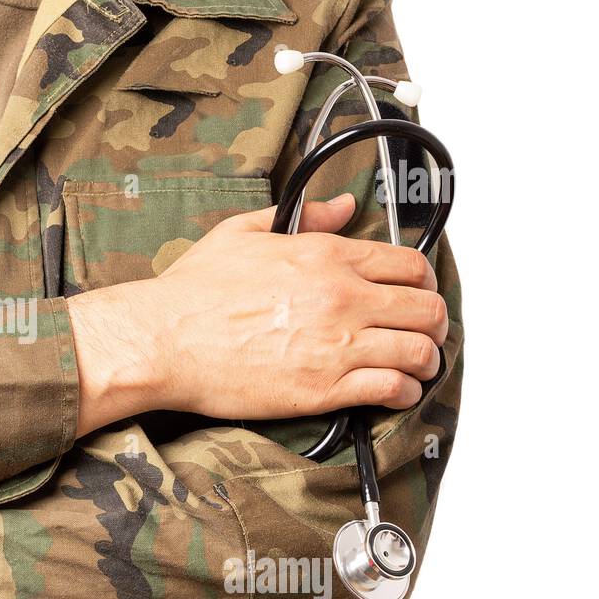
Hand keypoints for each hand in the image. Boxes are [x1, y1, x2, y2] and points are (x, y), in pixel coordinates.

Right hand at [67, 193, 447, 435]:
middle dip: (435, 324)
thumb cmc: (192, 293)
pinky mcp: (324, 388)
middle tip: (425, 334)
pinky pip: (393, 389)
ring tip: (417, 368)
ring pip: (420, 351)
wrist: (163, 340)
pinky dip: (404, 393)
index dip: (424, 282)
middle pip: (428, 309)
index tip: (418, 294)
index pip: (410, 264)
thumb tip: (342, 206)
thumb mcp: (243, 233)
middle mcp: (341, 297)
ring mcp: (336, 345)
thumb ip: (303, 217)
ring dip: (427, 362)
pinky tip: (395, 392)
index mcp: (325, 256)